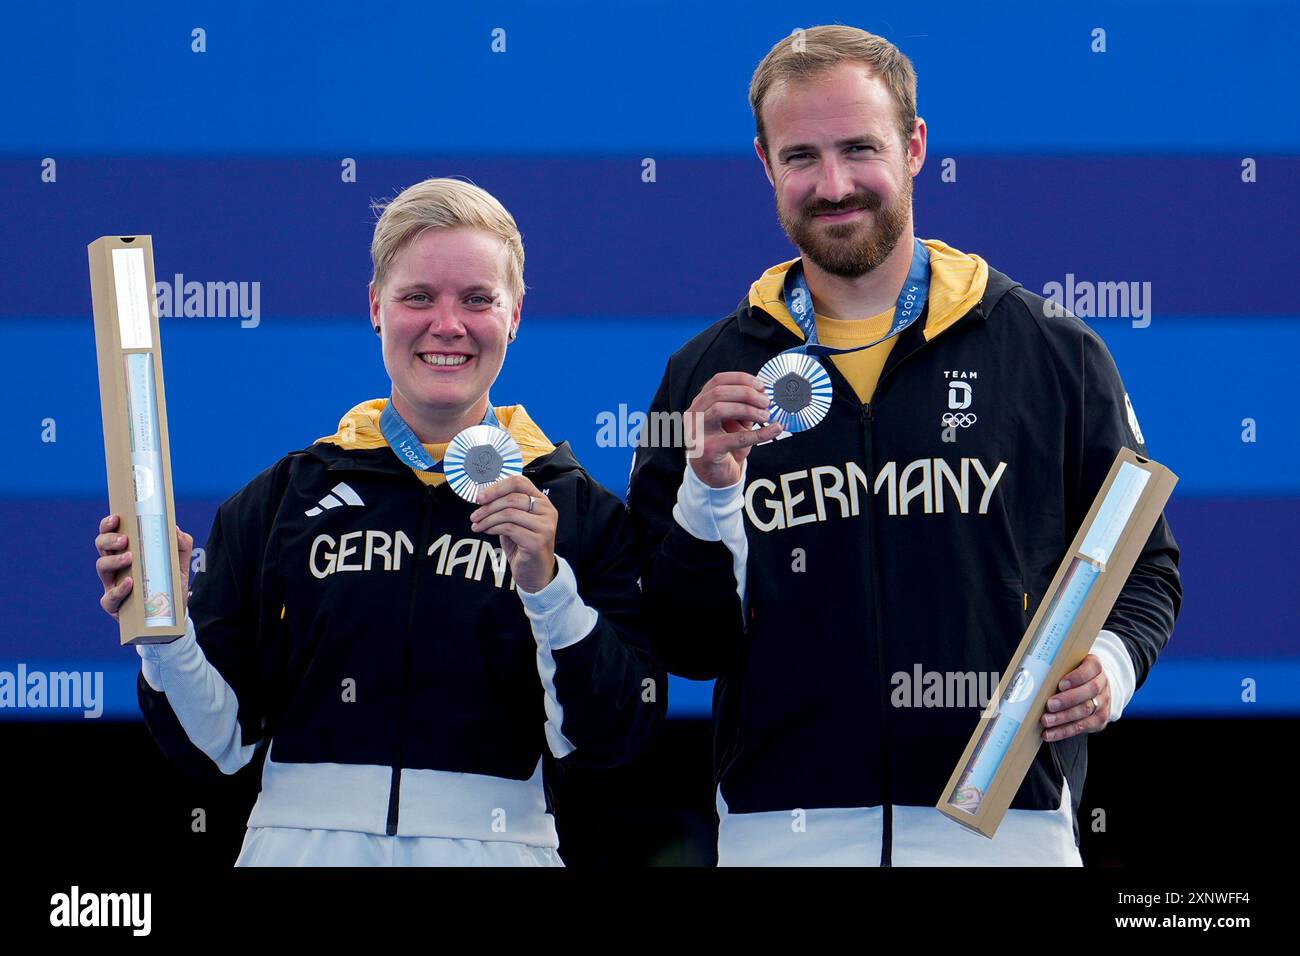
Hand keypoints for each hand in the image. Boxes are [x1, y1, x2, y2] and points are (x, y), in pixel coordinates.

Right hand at [96, 514, 192, 619]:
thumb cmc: (170, 584)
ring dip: (113, 560)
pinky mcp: (113, 605)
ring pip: (101, 566)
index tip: (117, 517)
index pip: (111, 533)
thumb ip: (181, 545)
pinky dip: (119, 589)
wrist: (172, 615)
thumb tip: (174, 528)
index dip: (109, 524)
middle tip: (124, 539)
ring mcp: (112, 584)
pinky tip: (130, 582)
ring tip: (129, 557)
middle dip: (109, 539)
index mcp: (126, 551)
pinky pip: (109, 597)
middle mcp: (115, 566)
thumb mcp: (180, 564)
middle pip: (101, 546)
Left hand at [469, 476, 557, 592]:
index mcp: (542, 501)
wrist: (535, 572)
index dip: (497, 487)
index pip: (519, 482)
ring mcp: (544, 526)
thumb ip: (505, 508)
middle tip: (475, 514)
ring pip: (509, 513)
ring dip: (488, 518)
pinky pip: (509, 528)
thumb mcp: (515, 522)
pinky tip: (487, 531)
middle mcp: (547, 511)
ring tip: (477, 525)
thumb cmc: (523, 546)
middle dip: (488, 506)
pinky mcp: (537, 541)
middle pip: (512, 497)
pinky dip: (493, 528)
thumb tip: (483, 497)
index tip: (480, 496)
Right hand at [684, 371, 782, 487]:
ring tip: (766, 416)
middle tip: (766, 402)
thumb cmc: (725, 445)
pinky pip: (736, 438)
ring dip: (748, 409)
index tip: (761, 385)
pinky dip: (759, 433)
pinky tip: (774, 430)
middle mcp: (693, 415)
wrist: (715, 477)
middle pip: (718, 392)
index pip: (717, 381)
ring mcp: (697, 432)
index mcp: (700, 403)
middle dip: (747, 393)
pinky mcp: (708, 450)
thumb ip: (745, 406)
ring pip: (720, 409)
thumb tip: (764, 393)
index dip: (741, 379)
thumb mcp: (736, 422)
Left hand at [1041, 654, 1110, 740]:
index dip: (1077, 677)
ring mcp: (1103, 703)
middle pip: (1089, 691)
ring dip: (1063, 717)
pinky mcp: (1099, 720)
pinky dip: (1064, 731)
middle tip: (1049, 705)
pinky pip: (1082, 727)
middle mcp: (1102, 684)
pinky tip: (1050, 733)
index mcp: (1095, 667)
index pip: (1092, 668)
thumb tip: (1031, 677)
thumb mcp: (1069, 666)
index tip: (1060, 684)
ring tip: (1046, 721)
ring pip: (1086, 710)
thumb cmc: (1074, 674)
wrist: (1094, 688)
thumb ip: (1057, 669)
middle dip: (1067, 699)